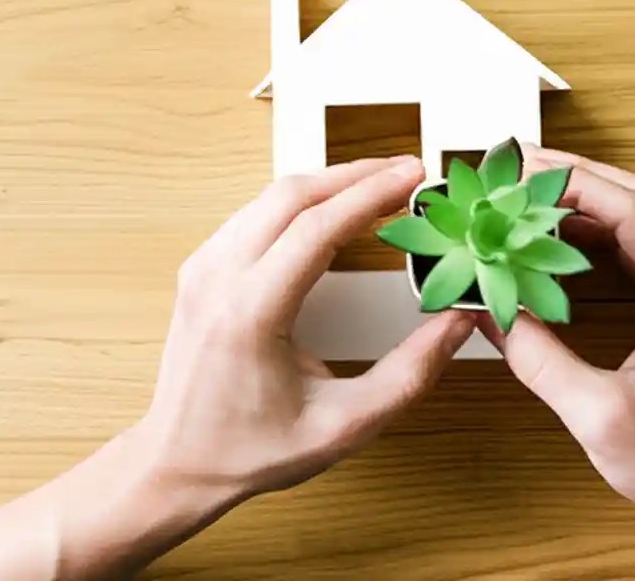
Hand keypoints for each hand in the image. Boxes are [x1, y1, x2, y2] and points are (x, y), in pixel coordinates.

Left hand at [137, 155, 474, 500]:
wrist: (177, 465)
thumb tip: (457, 323)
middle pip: (292, 195)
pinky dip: (301, 201)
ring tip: (380, 182)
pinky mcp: (200, 270)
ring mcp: (201, 269)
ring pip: (270, 197)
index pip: (316, 227)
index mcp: (249, 313)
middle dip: (355, 174)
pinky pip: (254, 214)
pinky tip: (334, 207)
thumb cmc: (253, 451)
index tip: (414, 175)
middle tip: (407, 170)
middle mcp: (217, 279)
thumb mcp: (345, 426)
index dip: (371, 193)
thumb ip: (409, 374)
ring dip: (328, 182)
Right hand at [483, 147, 634, 579]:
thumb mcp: (596, 414)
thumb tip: (490, 312)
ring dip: (594, 198)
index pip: (631, 208)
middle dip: (579, 176)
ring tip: (536, 196)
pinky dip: (609, 228)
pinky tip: (569, 236)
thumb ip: (538, 358)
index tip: (525, 171)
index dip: (574, 182)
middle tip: (521, 168)